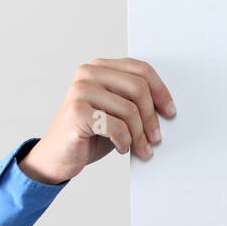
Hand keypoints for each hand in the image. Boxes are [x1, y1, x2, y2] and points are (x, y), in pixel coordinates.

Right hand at [20, 58, 175, 184]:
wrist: (56, 157)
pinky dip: (124, 142)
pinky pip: (116, 127)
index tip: (170, 112)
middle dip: (151, 117)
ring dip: (139, 135)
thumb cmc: (89, 135)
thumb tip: (166, 109)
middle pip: (138, 88)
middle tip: (155, 138)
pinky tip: (121, 148)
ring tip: (140, 148)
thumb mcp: (116, 113)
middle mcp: (88, 74)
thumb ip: (134, 102)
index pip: (141, 70)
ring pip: (129, 110)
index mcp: (100, 68)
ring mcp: (80, 91)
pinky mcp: (77, 112)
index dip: (161, 91)